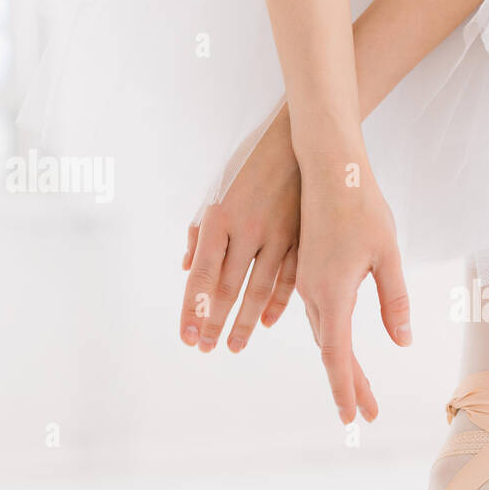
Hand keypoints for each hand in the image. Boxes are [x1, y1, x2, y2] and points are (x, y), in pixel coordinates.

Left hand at [180, 107, 299, 352]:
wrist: (297, 141)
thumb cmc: (249, 165)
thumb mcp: (216, 191)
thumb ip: (201, 232)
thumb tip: (187, 268)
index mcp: (220, 218)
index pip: (202, 275)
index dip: (192, 310)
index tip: (186, 338)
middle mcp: (248, 231)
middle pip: (228, 288)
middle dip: (215, 323)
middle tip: (206, 348)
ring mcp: (278, 236)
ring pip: (259, 289)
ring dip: (246, 322)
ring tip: (234, 346)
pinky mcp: (302, 237)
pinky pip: (289, 277)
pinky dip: (278, 303)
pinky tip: (269, 322)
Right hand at [294, 149, 410, 424]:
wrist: (327, 166)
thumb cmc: (363, 205)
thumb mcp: (388, 254)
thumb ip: (395, 300)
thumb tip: (402, 342)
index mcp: (332, 292)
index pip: (337, 355)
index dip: (346, 388)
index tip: (353, 418)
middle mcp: (313, 292)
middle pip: (331, 351)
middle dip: (349, 384)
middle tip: (366, 415)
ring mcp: (307, 281)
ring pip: (324, 334)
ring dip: (340, 363)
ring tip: (360, 390)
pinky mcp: (307, 269)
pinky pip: (317, 315)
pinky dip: (331, 339)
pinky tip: (339, 349)